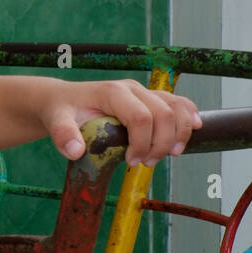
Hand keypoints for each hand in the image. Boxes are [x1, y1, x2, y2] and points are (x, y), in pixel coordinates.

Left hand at [40, 79, 201, 166]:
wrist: (63, 100)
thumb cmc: (62, 111)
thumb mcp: (55, 121)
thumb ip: (62, 134)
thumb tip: (75, 151)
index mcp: (111, 93)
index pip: (141, 117)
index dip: (143, 142)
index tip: (132, 161)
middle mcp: (131, 89)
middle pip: (164, 114)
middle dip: (162, 143)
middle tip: (148, 163)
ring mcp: (143, 92)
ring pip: (176, 107)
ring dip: (180, 133)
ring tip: (170, 155)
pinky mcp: (149, 98)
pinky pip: (177, 102)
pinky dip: (188, 115)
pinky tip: (195, 128)